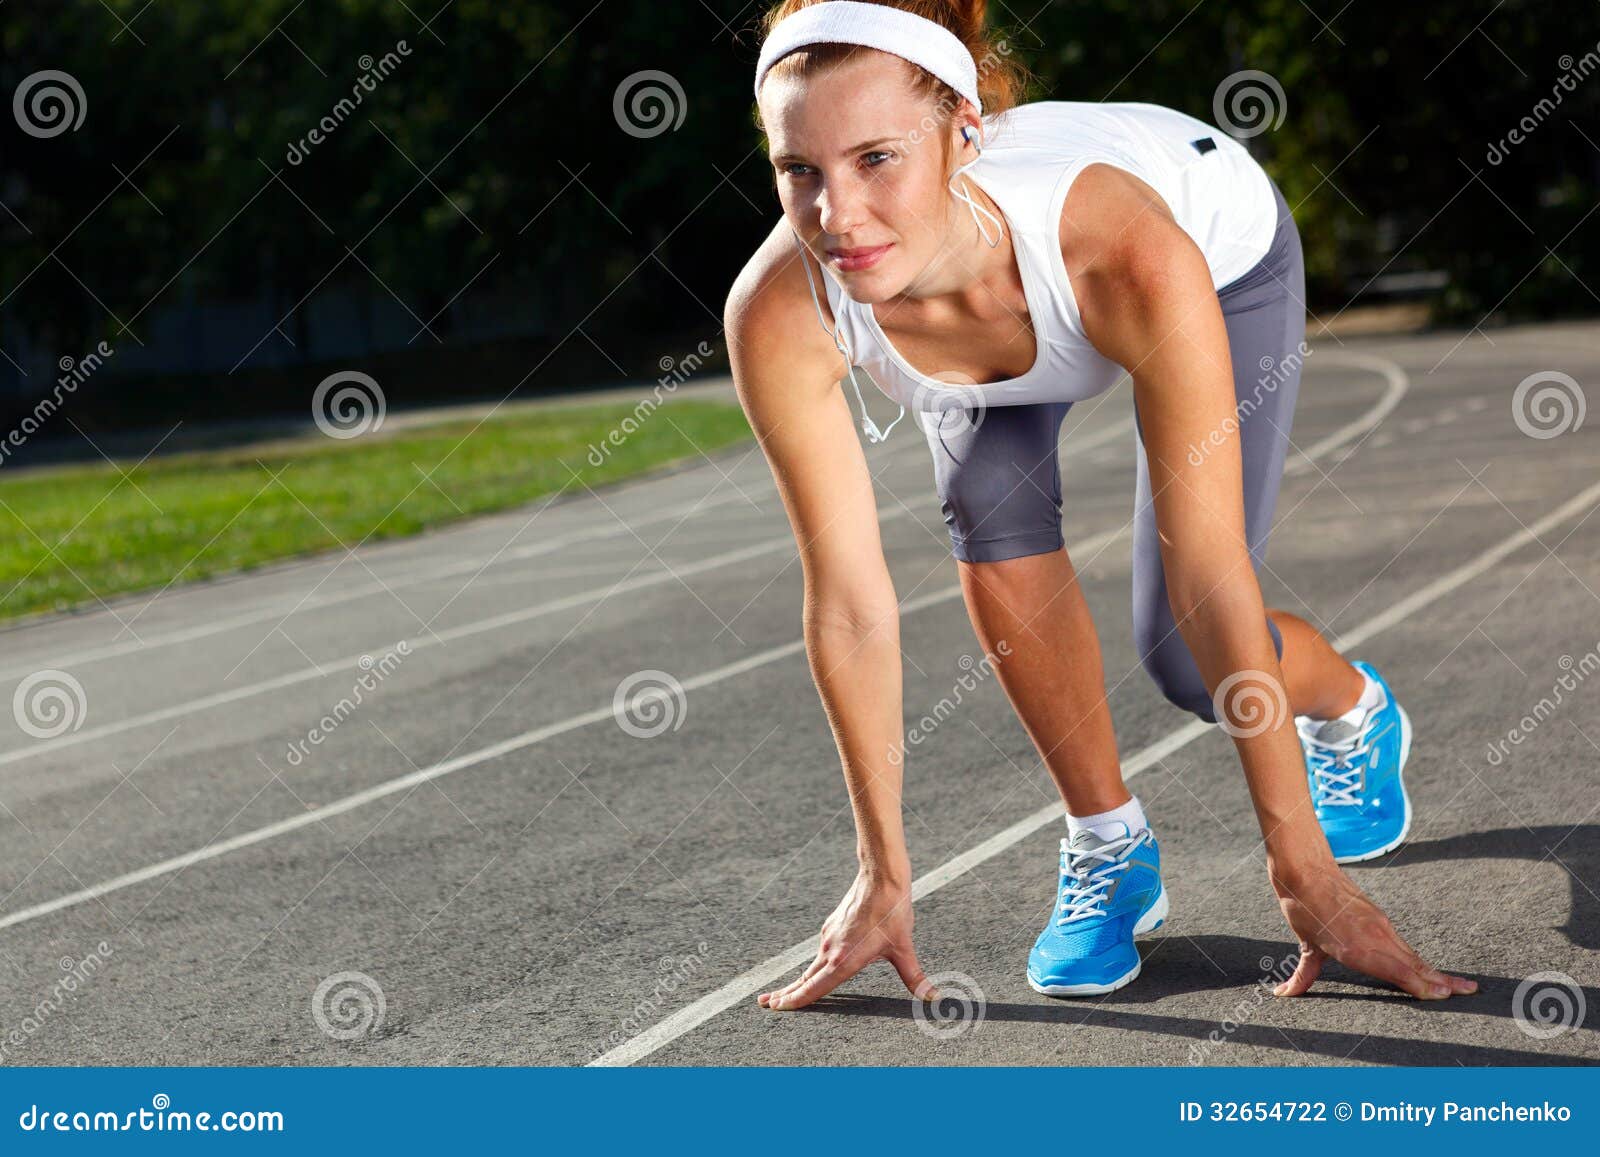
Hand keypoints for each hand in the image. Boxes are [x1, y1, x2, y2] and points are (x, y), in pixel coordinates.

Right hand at [757, 871, 933, 1010]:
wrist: (881, 877)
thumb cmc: (893, 913)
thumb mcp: (904, 948)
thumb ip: (915, 977)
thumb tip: (934, 997)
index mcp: (843, 961)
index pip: (812, 989)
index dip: (793, 1002)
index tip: (775, 1008)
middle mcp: (830, 951)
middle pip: (803, 979)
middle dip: (784, 994)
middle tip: (765, 1002)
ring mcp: (829, 937)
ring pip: (810, 966)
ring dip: (799, 980)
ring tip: (786, 990)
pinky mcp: (833, 926)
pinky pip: (821, 951)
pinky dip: (814, 964)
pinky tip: (820, 966)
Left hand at [1271, 861, 1477, 999]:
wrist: (1305, 869)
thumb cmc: (1303, 908)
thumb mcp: (1304, 944)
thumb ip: (1303, 975)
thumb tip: (1283, 994)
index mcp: (1358, 950)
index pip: (1398, 972)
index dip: (1421, 986)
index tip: (1443, 996)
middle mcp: (1375, 938)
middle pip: (1414, 964)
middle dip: (1440, 981)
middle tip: (1468, 992)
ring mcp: (1380, 925)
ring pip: (1411, 954)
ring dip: (1434, 971)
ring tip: (1458, 985)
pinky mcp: (1379, 916)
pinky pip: (1402, 943)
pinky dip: (1416, 958)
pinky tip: (1425, 967)